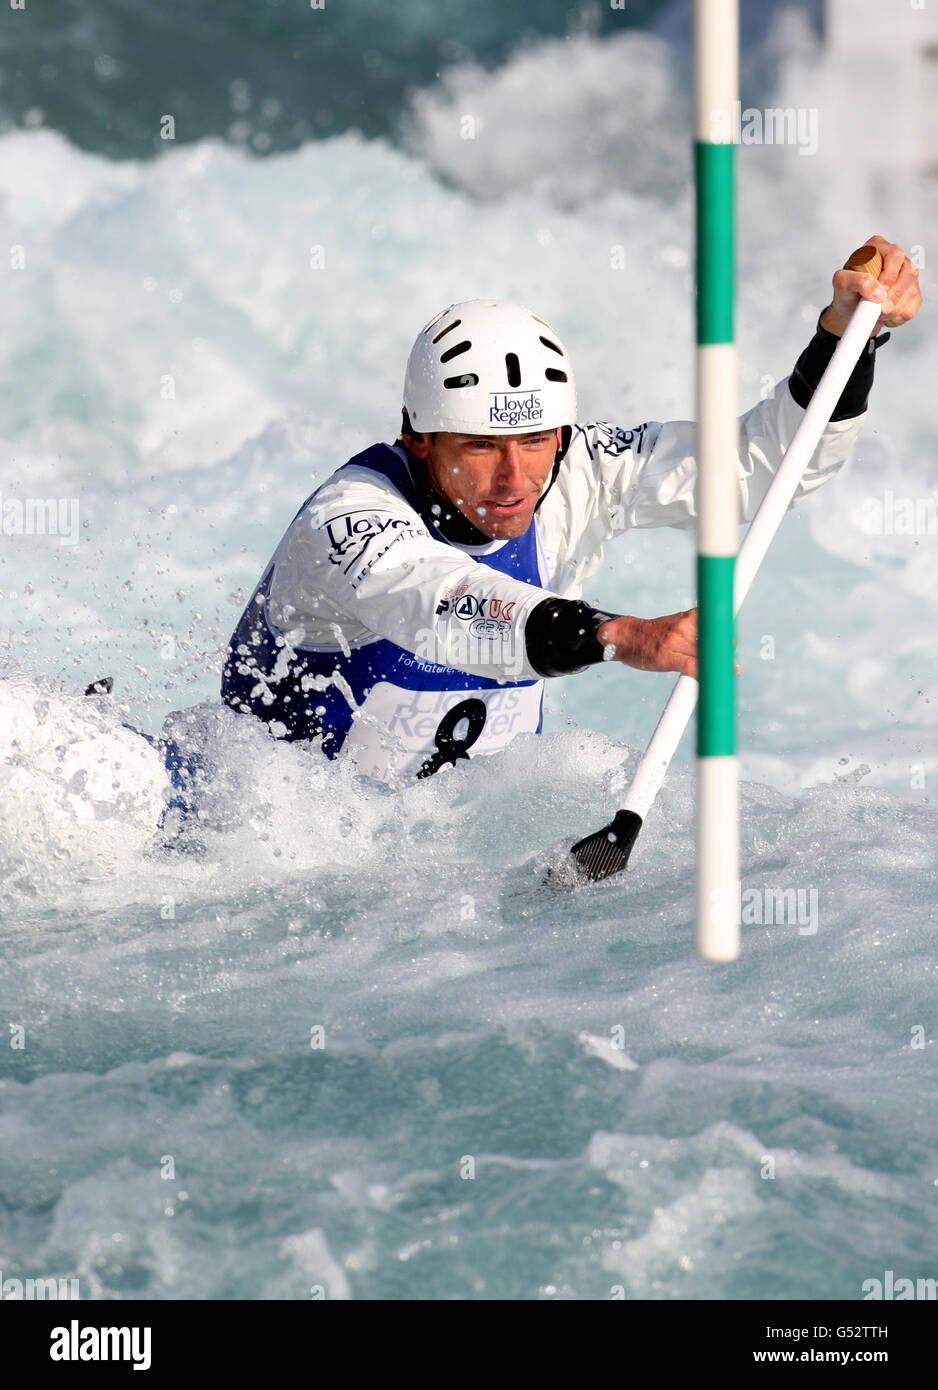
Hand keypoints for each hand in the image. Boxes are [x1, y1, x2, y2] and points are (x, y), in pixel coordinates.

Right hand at [596, 607, 739, 680]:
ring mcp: (676, 640)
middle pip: (717, 640)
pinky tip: (713, 680)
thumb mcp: (679, 625)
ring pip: (707, 654)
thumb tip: (726, 644)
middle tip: (735, 668)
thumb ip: (699, 632)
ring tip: (729, 674)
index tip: (737, 651)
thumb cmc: (655, 635)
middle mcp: (685, 626)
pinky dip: (704, 673)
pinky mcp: (666, 656)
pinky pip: (692, 666)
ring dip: (720, 665)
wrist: (626, 637)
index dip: (731, 637)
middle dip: (727, 655)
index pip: (720, 624)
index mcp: (691, 617)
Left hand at [819, 235, 922, 338]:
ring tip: (878, 312)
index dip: (889, 276)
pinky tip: (885, 315)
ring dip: (894, 308)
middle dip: (893, 295)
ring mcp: (906, 275)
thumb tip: (879, 292)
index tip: (877, 292)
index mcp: (878, 247)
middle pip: (909, 272)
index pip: (895, 255)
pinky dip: (898, 316)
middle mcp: (896, 258)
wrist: (850, 309)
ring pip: (912, 291)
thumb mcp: (842, 283)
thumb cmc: (846, 291)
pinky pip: (912, 307)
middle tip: (879, 307)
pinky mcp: (912, 292)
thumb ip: (857, 281)